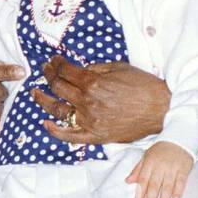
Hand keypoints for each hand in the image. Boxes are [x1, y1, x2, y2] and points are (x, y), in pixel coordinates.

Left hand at [35, 56, 170, 145]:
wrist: (162, 109)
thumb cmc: (144, 86)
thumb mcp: (119, 68)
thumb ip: (95, 69)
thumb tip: (79, 70)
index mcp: (93, 83)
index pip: (65, 72)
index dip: (56, 64)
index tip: (53, 61)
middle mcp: (87, 102)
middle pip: (58, 88)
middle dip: (49, 76)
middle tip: (45, 70)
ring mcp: (89, 121)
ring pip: (58, 110)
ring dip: (43, 100)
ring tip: (35, 93)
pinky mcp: (95, 136)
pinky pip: (70, 136)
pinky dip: (56, 131)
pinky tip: (46, 123)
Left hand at [125, 141, 192, 197]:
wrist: (178, 140)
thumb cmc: (160, 151)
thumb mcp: (146, 157)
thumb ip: (137, 170)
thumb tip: (127, 181)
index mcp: (149, 163)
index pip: (143, 179)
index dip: (140, 192)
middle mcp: (160, 166)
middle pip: (154, 185)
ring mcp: (172, 167)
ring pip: (167, 185)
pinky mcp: (184, 168)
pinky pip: (181, 181)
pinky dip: (178, 190)